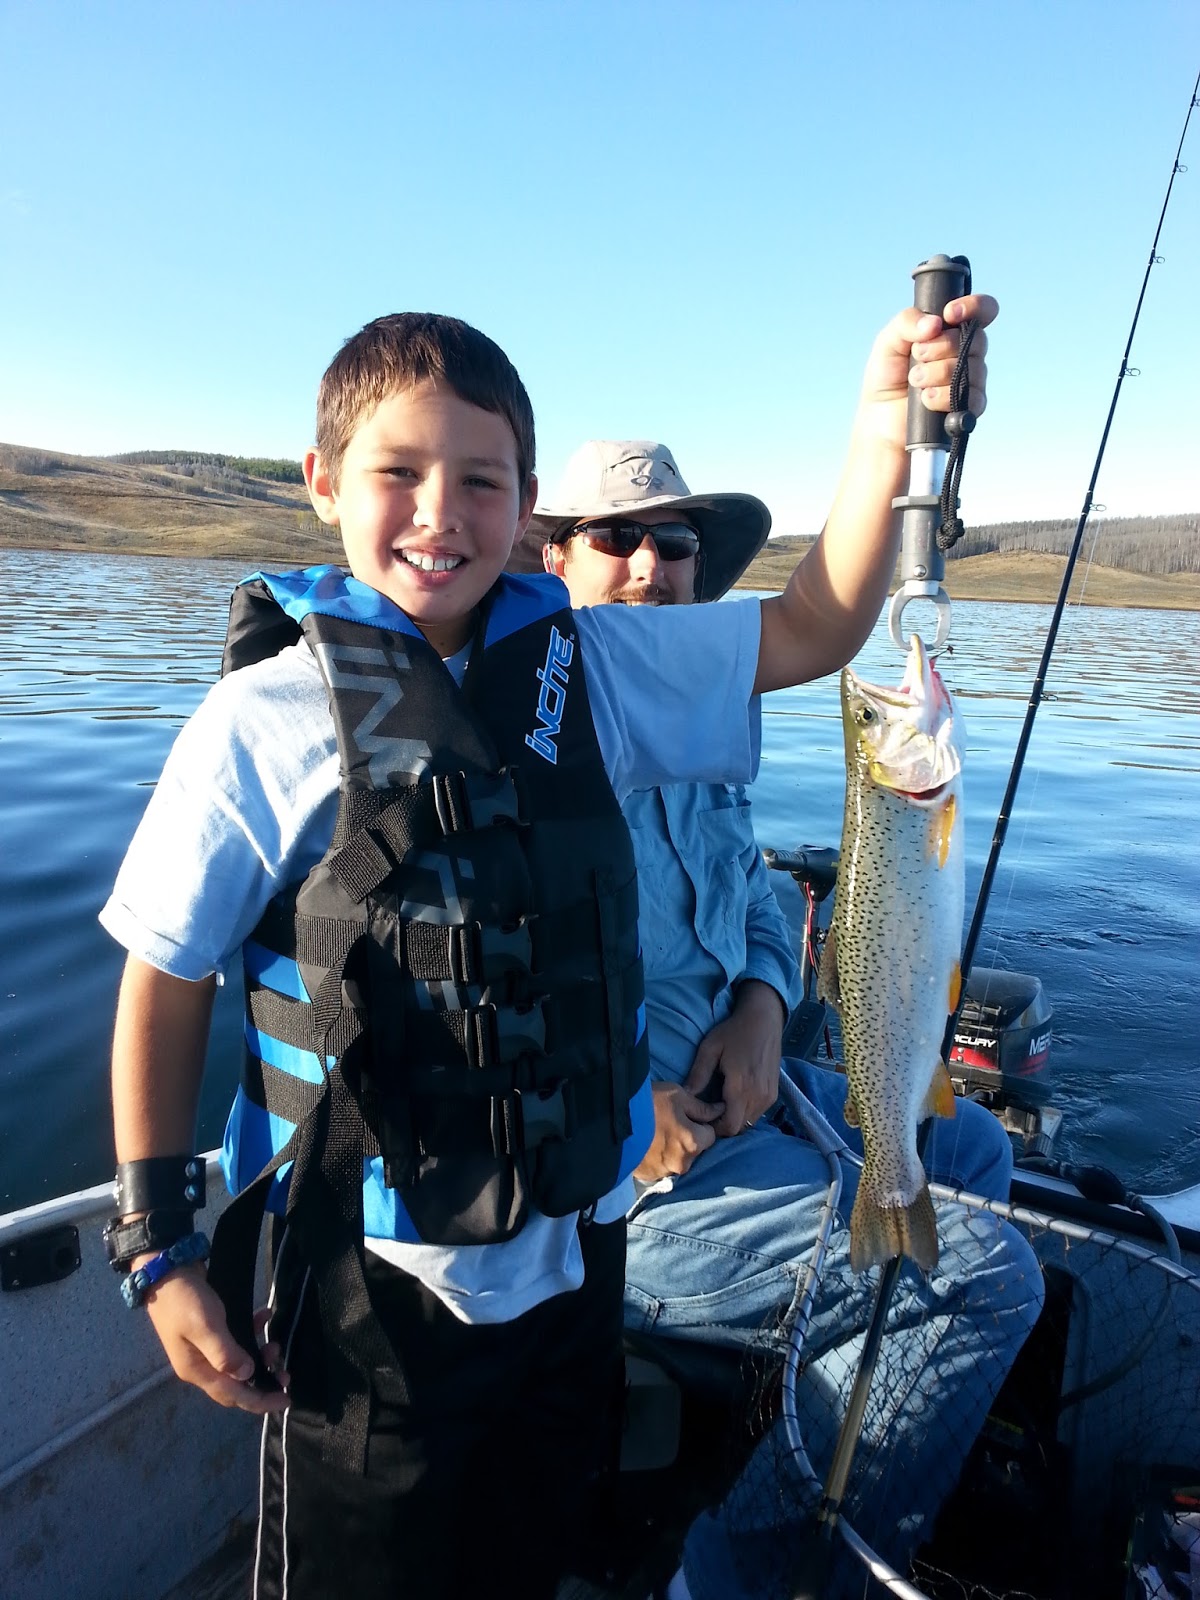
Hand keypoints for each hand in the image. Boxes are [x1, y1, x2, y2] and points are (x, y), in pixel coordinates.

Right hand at [143, 1262, 289, 1414]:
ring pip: (237, 1363)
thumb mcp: (206, 1325)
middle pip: (236, 1385)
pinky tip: (264, 1316)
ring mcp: (203, 1348)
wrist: (164, 1269)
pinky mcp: (209, 1330)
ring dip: (258, 1356)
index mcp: (198, 1370)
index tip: (286, 1402)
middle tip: (285, 1375)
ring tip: (276, 1344)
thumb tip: (248, 1375)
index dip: (260, 1401)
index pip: (233, 1395)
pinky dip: (252, 1332)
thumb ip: (226, 1353)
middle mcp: (200, 1364)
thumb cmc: (184, 1299)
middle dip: (262, 1382)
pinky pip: (235, 1339)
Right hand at [634, 1081, 724, 1181]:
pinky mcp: (649, 1176)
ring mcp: (665, 1172)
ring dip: (673, 1149)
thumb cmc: (649, 1102)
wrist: (611, 1119)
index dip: (701, 1123)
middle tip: (669, 1122)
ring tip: (656, 1133)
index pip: (711, 1135)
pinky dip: (658, 1158)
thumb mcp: (678, 1096)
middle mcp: (683, 1163)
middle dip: (688, 1138)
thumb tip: (721, 1111)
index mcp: (694, 1143)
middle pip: (695, 1150)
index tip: (687, 1115)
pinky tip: (648, 1144)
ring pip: (679, 1159)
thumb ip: (702, 1108)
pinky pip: (662, 1167)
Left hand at [686, 979, 783, 1137]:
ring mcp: (769, 1096)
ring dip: (735, 1119)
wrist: (764, 1019)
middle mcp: (758, 1096)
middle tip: (709, 1112)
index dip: (715, 1128)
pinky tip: (734, 1098)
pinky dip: (745, 1112)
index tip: (703, 1118)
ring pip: (750, 1122)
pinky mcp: (774, 1094)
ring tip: (721, 1104)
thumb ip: (698, 1074)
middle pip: (740, 1128)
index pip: (730, 1126)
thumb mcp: (710, 1048)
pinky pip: (758, 1113)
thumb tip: (685, 1096)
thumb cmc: (734, 1031)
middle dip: (723, 1125)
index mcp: (741, 1087)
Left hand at [857, 292, 996, 452]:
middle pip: (975, 340)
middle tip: (917, 355)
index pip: (982, 310)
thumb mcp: (888, 342)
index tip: (948, 315)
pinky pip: (972, 397)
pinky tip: (926, 399)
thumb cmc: (887, 376)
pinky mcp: (968, 406)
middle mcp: (966, 352)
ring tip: (914, 380)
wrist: (880, 417)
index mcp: (952, 330)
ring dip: (937, 373)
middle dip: (941, 346)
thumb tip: (934, 323)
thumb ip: (907, 322)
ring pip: (971, 369)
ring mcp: (970, 380)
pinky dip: (944, 397)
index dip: (973, 307)